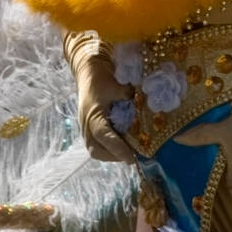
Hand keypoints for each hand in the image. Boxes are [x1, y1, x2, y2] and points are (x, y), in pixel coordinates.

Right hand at [63, 30, 135, 164]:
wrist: (88, 73)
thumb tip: (146, 106)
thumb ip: (128, 97)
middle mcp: (86, 126)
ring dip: (112, 155)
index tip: (131, 158)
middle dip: (114, 156)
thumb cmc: (101, 78)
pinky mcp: (89, 130)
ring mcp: (86, 129)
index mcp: (92, 115)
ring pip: (96, 151)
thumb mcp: (116, 85)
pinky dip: (109, 149)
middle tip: (133, 156)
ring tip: (129, 153)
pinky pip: (97, 146)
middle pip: (97, 151)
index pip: (104, 136)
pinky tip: (123, 146)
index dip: (118, 148)